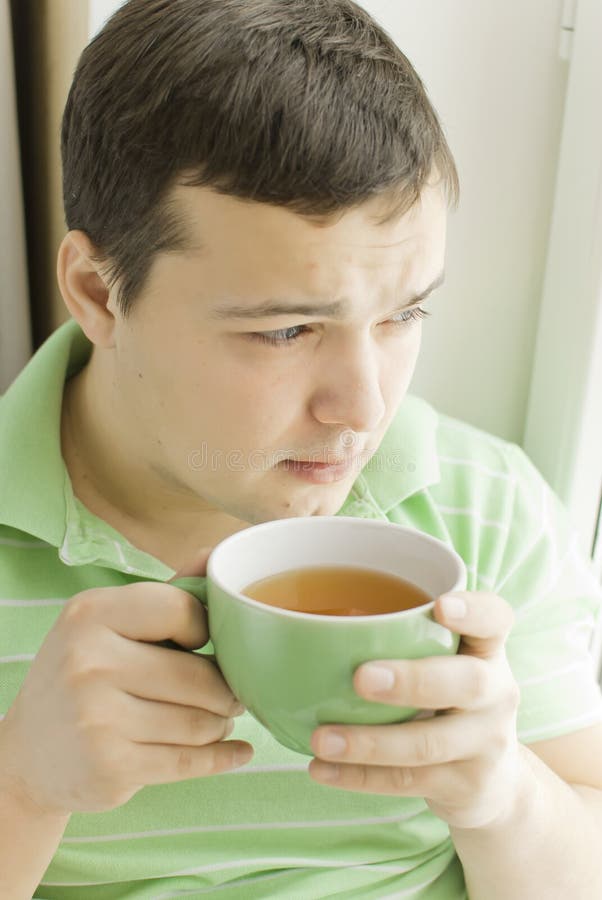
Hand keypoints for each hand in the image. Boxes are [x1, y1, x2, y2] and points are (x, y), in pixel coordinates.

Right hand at [0, 549, 252, 815]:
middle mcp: (88, 662)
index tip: (201, 643)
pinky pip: (189, 761)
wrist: (27, 757)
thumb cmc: (84, 676)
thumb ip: (166, 592)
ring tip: (219, 718)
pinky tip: (237, 751)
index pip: (182, 611)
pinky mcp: (110, 768)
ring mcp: (96, 718)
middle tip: (230, 693)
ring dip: (221, 722)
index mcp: (90, 613)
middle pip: (199, 675)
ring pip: (199, 722)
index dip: (206, 628)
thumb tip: (215, 553)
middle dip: (226, 688)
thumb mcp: (109, 624)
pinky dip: (222, 757)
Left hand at [309, 592, 521, 828]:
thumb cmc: (451, 700)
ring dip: (370, 743)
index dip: (474, 610)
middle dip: (413, 681)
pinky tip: (322, 768)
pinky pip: (408, 782)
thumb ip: (406, 640)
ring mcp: (486, 744)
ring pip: (428, 744)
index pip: (495, 619)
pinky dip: (359, 776)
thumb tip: (304, 622)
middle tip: (361, 678)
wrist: (495, 782)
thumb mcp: (447, 664)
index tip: (441, 604)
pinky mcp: (465, 787)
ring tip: (321, 739)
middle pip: (468, 683)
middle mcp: (497, 693)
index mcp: (488, 651)